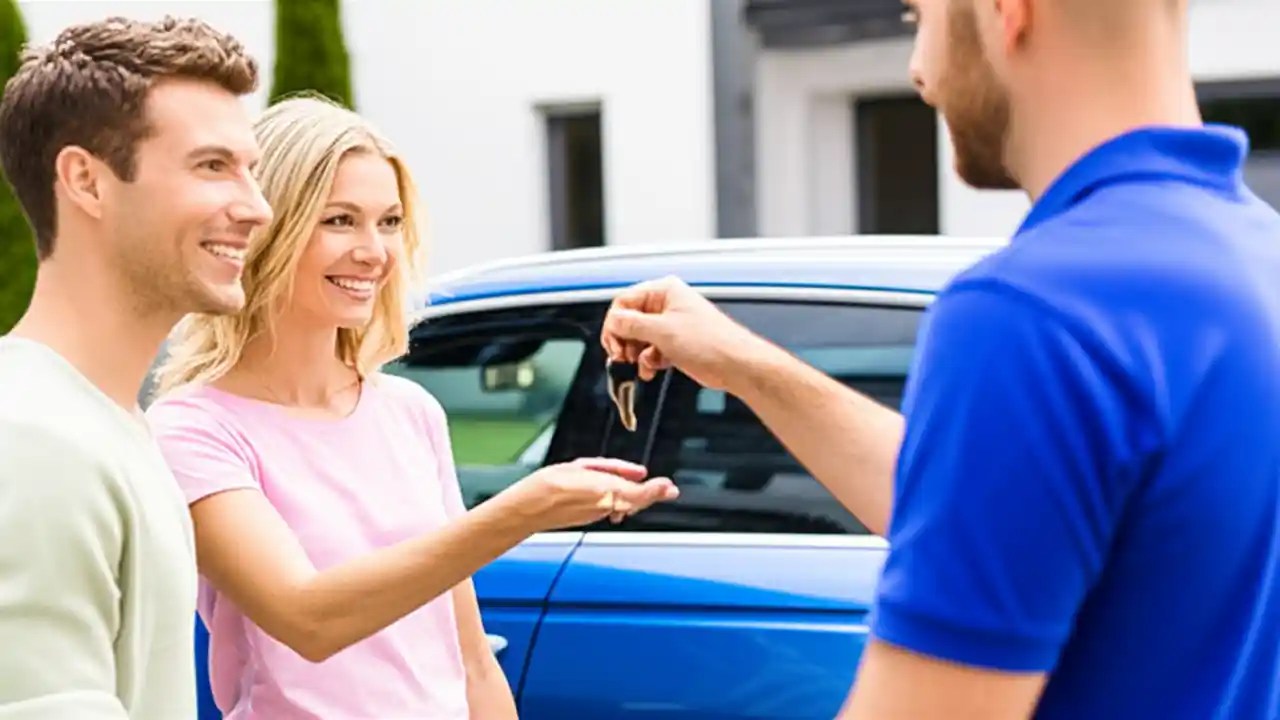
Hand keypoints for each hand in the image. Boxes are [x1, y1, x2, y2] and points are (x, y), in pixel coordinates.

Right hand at [499, 457, 678, 531]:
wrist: (528, 509)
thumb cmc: (548, 484)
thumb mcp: (582, 467)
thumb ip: (613, 469)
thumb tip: (638, 473)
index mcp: (604, 491)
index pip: (638, 493)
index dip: (656, 490)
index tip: (670, 487)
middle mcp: (605, 506)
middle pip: (637, 501)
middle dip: (653, 495)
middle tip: (669, 489)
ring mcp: (599, 515)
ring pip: (627, 505)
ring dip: (637, 497)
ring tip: (646, 487)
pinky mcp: (593, 519)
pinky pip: (614, 508)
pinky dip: (621, 501)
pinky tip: (620, 494)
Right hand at [601, 276, 758, 389]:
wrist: (735, 364)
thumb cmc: (710, 342)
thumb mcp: (662, 331)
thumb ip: (632, 325)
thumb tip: (613, 322)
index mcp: (665, 291)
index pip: (625, 301)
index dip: (615, 323)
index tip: (613, 343)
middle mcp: (667, 305)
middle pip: (630, 320)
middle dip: (624, 340)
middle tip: (621, 356)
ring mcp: (671, 325)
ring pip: (639, 337)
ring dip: (635, 353)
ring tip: (639, 365)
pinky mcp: (675, 344)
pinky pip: (651, 350)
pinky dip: (647, 361)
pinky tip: (650, 369)